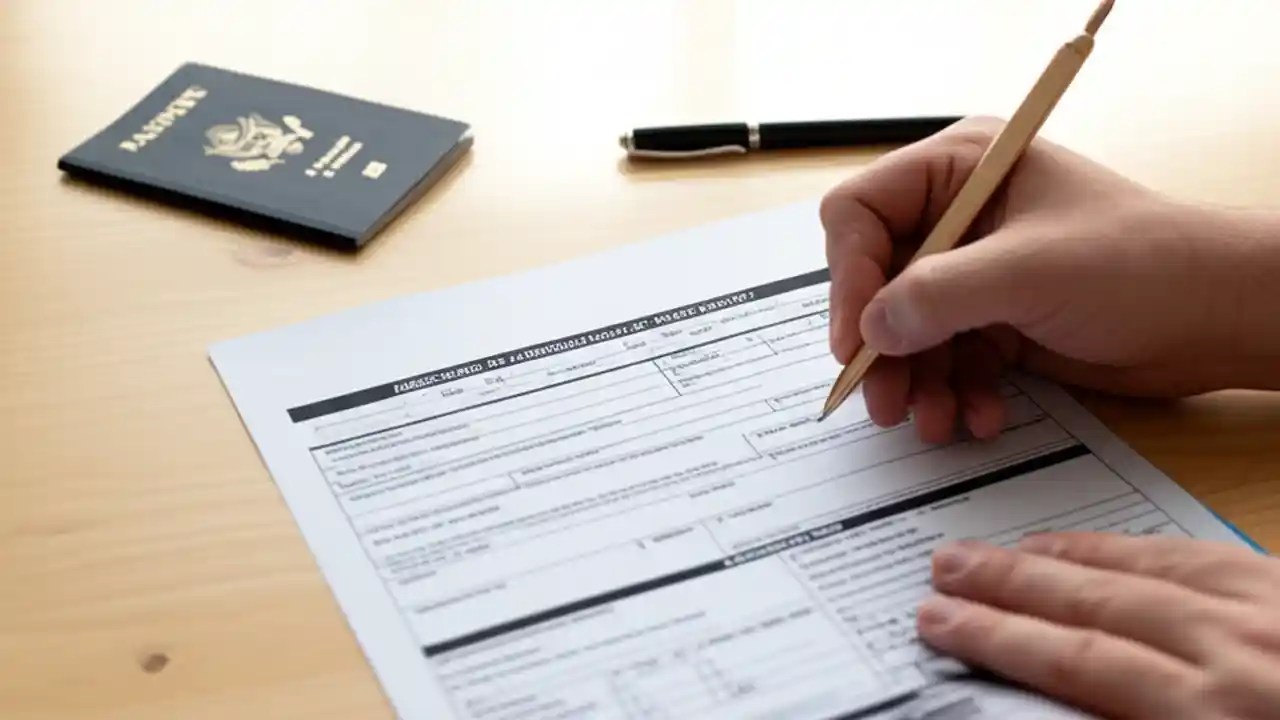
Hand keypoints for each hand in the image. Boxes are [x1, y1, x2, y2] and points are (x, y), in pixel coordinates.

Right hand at [821, 116, 1279, 442]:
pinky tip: (978, 416)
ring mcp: (976, 268)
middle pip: (877, 279)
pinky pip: (947, 357)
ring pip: (908, 329)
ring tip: (935, 422)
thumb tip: (870, 330)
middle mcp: (958, 214)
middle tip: (885, 402)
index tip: (855, 340)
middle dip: (883, 345)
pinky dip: (954, 390)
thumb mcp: (1030, 272)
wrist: (1219, 318)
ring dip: (918, 381)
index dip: (849, 276)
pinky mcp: (995, 316)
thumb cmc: (1143, 266)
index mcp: (961, 169)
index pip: (862, 213)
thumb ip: (939, 296)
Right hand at [916, 533, 1279, 718]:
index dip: (999, 640)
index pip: (1079, 662)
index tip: (940, 621)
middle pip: (1098, 602)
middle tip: (947, 565)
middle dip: (1010, 583)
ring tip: (1008, 551)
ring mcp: (1273, 609)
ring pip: (1147, 566)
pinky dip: (1144, 546)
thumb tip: (1048, 698)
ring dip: (1067, 556)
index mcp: (1215, 713)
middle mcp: (1239, 648)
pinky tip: (1112, 547)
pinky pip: (1205, 552)